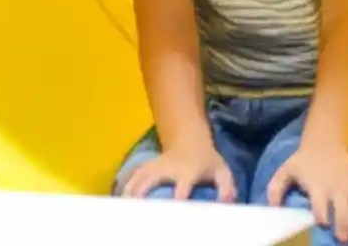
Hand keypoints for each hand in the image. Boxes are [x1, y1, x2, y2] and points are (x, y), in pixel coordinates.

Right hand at [120, 142, 236, 201]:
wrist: (190, 138)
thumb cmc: (207, 160)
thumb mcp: (222, 172)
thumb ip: (226, 188)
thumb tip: (227, 203)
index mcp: (188, 171)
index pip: (182, 187)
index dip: (178, 197)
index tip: (174, 208)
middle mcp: (168, 168)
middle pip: (151, 179)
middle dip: (142, 193)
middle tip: (135, 209)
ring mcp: (156, 165)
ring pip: (139, 176)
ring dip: (129, 190)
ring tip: (122, 206)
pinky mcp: (148, 165)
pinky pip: (134, 175)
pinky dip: (126, 185)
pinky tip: (120, 197)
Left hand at [266, 145, 347, 243]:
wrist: (326, 143)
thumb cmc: (304, 162)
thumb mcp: (286, 172)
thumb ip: (276, 190)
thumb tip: (273, 209)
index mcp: (318, 187)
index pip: (321, 207)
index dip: (322, 219)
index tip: (322, 226)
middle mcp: (338, 188)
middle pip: (344, 212)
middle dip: (344, 229)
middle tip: (342, 241)